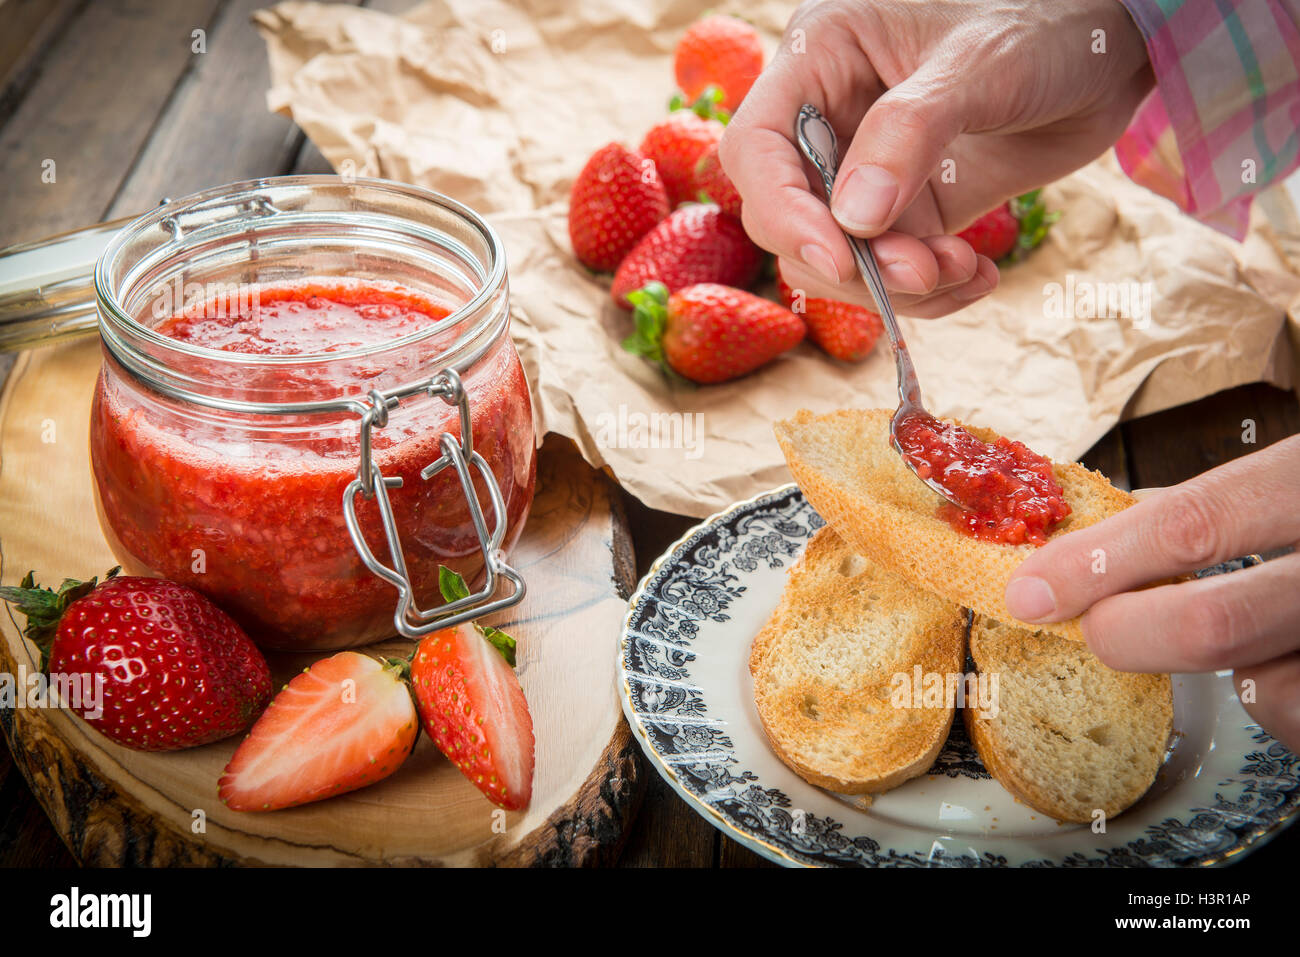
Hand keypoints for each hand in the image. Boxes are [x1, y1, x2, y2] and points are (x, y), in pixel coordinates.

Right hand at [719, 0, 1152, 316]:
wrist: (1119, 40)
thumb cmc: (1047, 16)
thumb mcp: (980, 63)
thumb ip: (910, 134)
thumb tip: (854, 222)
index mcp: (822, 57)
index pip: (758, 148)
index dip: (784, 210)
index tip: (840, 259)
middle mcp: (832, 117)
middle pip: (791, 216)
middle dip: (852, 261)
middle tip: (922, 272)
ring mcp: (870, 169)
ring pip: (842, 257)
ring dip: (896, 284)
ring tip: (961, 270)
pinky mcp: (914, 207)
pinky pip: (894, 269)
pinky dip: (930, 289)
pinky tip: (977, 277)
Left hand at [1005, 437, 1299, 752]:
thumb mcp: (1295, 473)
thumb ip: (1218, 504)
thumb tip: (1096, 534)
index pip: (1193, 521)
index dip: (1098, 562)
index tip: (1030, 591)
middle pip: (1211, 626)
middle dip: (1128, 634)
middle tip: (1101, 629)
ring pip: (1263, 690)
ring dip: (1228, 671)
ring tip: (1251, 629)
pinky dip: (1282, 697)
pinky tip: (1293, 657)